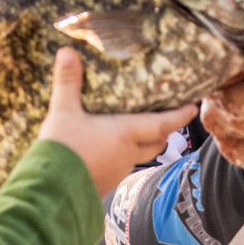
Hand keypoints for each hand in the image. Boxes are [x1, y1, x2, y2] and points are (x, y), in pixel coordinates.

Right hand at [38, 48, 197, 196]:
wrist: (50, 193)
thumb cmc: (63, 151)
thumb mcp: (63, 112)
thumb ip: (67, 82)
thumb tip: (66, 52)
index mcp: (124, 134)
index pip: (161, 124)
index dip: (179, 115)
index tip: (193, 108)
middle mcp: (127, 154)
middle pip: (156, 142)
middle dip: (165, 129)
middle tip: (169, 116)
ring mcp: (117, 171)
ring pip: (139, 154)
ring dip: (144, 141)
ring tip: (138, 127)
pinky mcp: (104, 182)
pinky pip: (122, 164)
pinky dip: (125, 152)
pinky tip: (110, 146)